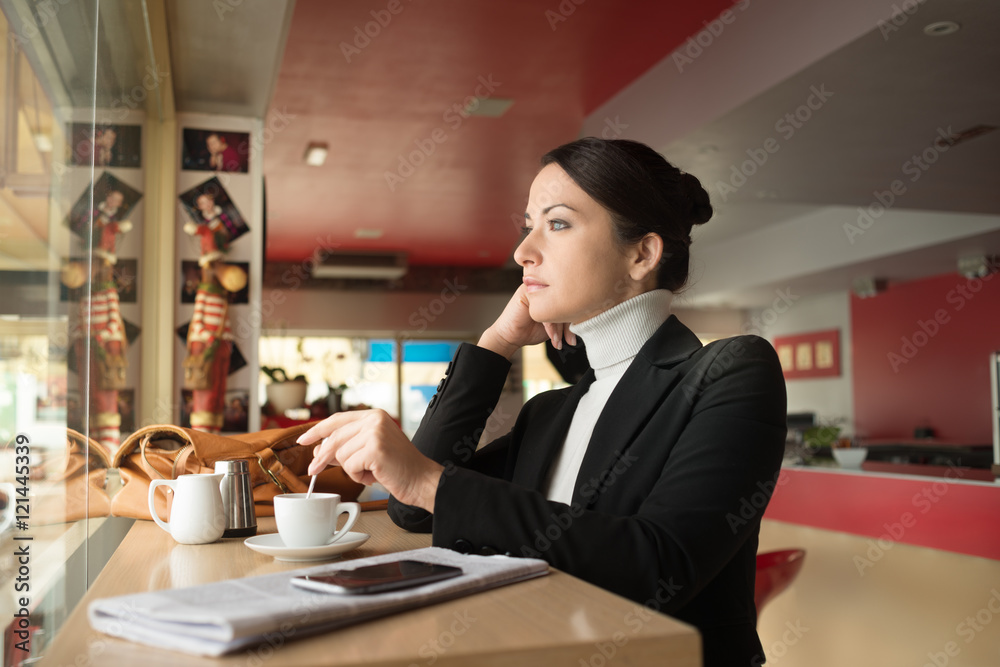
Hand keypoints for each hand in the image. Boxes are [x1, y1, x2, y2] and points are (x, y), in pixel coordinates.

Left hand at [296, 409, 442, 511]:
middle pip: (334, 438)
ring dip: (352, 470)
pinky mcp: (375, 449)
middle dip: (322, 457)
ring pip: (341, 455)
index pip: (337, 420)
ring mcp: (375, 433)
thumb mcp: (368, 452)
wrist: (421, 480)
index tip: (303, 439)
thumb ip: (345, 447)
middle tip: (314, 470)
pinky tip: (375, 475)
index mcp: (374, 415)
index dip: (317, 430)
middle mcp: (374, 419)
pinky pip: (350, 466)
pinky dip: (359, 476)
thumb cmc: (397, 468)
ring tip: (371, 471)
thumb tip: (317, 450)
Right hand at [478, 284, 575, 358]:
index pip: (570, 302)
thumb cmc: (530, 330)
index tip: (573, 338)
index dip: (574, 321)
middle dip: (569, 326)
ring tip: (558, 342)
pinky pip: (545, 307)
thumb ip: (565, 318)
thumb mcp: (554, 325)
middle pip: (565, 303)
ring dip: (559, 328)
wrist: (510, 336)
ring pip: (556, 305)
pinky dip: (550, 325)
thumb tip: (586, 319)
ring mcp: (535, 287)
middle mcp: (545, 287)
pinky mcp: (527, 292)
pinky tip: (552, 337)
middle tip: (570, 341)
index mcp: (553, 292)